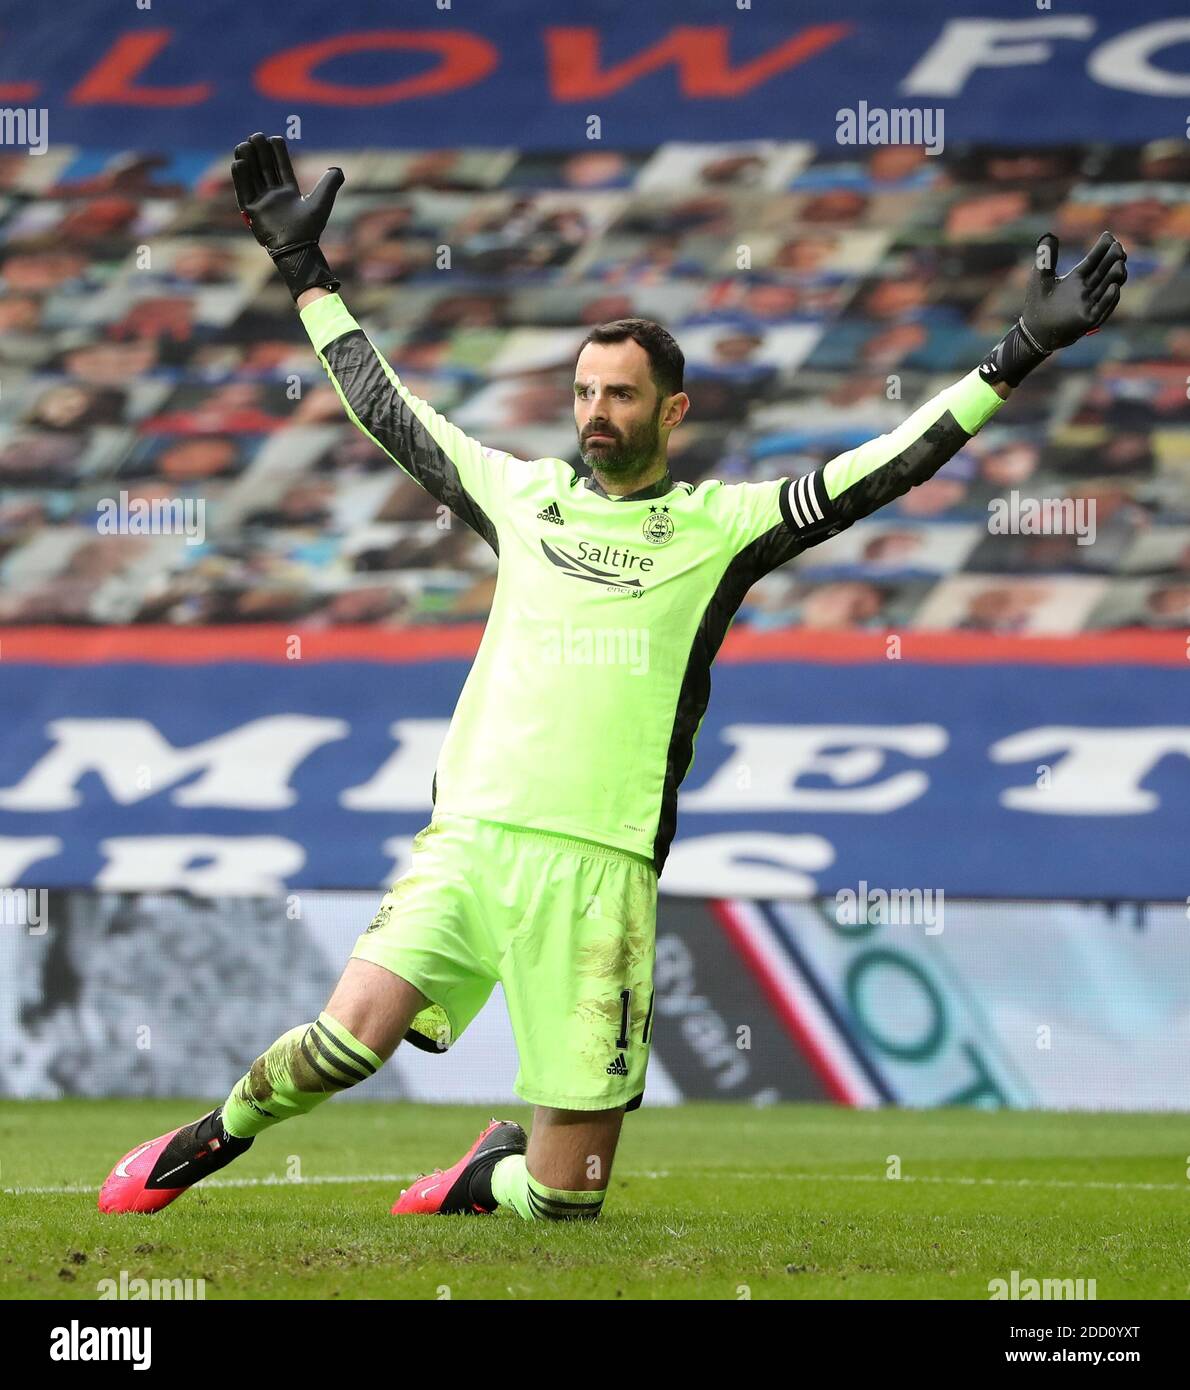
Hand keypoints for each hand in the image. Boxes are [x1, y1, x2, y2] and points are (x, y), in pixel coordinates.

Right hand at [231, 132, 343, 300]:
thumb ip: (330, 184)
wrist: (297, 247)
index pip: (281, 167)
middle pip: (264, 168)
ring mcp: (262, 203)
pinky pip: (244, 191)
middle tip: (256, 135)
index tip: (273, 138)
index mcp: (290, 193)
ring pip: (252, 177)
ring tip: (244, 144)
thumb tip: (338, 169)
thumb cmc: (310, 227)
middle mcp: (274, 196)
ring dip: (248, 160)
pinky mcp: (252, 211)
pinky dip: (240, 177)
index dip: (277, 153)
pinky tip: (239, 162)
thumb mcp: (322, 201)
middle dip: (260, 152)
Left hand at [977, 232, 1126, 387]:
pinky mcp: (1088, 320)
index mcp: (1077, 279)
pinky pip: (1102, 309)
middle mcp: (1086, 290)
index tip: (1109, 236)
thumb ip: (1046, 258)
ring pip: (1108, 287)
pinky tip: (1113, 287)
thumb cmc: (1037, 304)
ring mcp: (1089, 304)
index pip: (1094, 261)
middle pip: (1104, 271)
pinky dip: (1108, 298)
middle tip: (1118, 247)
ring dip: (1115, 275)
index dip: (1102, 249)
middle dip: (1113, 259)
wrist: (1033, 331)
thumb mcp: (1041, 277)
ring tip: (1119, 263)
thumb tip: (1048, 235)